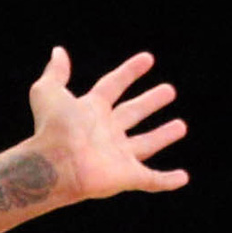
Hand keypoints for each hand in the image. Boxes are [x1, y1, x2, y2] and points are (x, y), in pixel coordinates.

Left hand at [29, 47, 188, 201]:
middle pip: (132, 113)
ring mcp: (116, 156)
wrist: (55, 164)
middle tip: (169, 91)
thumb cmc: (51, 129)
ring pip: (145, 144)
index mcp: (90, 111)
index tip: (148, 58)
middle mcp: (105, 133)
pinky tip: (183, 178)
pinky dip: (168, 180)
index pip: (112, 86)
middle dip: (150, 103)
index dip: (129, 72)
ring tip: (181, 126)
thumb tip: (58, 52)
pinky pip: (152, 180)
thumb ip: (54, 72)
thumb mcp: (49, 93)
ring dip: (162, 136)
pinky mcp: (126, 177)